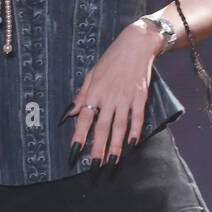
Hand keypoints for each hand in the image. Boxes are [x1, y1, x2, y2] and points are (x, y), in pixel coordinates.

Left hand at [62, 20, 162, 168]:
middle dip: (98, 148)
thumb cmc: (111, 59)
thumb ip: (82, 95)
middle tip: (94, 166)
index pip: (85, 118)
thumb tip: (70, 113)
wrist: (135, 45)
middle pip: (102, 127)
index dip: (79, 136)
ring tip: (112, 162)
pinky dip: (135, 132)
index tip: (74, 153)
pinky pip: (137, 118)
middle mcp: (109, 96)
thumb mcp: (91, 74)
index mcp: (95, 91)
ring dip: (115, 146)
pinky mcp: (140, 97)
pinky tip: (132, 145)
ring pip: (120, 127)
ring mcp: (126, 97)